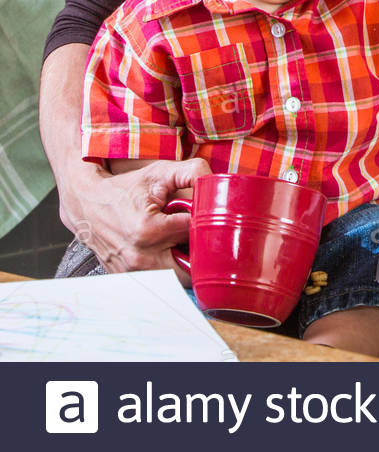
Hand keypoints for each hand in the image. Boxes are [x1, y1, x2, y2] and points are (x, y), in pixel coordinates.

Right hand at [64, 157, 211, 272]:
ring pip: (179, 278)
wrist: (87, 204)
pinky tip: (169, 250)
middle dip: (201, 249)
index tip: (209, 215)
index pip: (197, 234)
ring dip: (187, 261)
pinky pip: (162, 280)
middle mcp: (140, 257)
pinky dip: (171, 268)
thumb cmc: (125, 188)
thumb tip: (218, 183)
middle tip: (199, 232)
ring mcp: (133, 272)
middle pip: (192, 265)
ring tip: (183, 240)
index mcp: (149, 231)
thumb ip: (193, 172)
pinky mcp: (129, 278)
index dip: (208, 224)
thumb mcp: (160, 173)